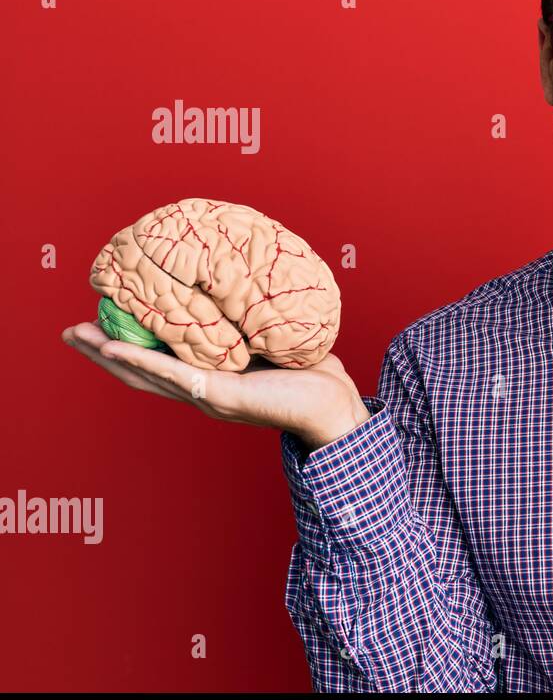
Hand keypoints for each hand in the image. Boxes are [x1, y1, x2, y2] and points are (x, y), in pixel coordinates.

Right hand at [61, 321, 370, 451]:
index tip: (100, 326)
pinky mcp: (219, 396)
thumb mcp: (275, 345)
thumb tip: (252, 294)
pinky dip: (142, 361)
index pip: (159, 365)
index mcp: (210, 380)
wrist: (336, 405)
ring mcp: (206, 396)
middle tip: (70, 330)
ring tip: (78, 336)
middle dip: (102, 352)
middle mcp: (200, 391)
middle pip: (139, 372)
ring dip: (108, 355)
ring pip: (146, 374)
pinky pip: (173, 375)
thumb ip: (257, 327)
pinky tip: (115, 348)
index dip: (127, 348)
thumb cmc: (313, 377)